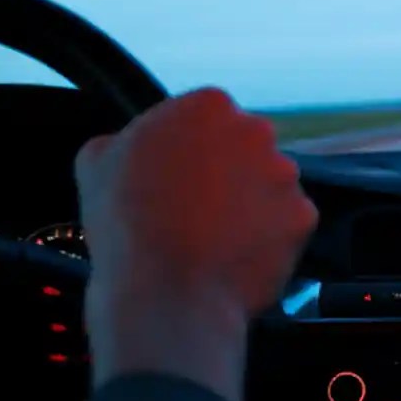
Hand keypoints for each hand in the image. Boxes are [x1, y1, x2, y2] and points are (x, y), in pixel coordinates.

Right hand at [76, 87, 316, 400]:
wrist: (168, 294)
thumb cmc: (126, 227)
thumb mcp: (96, 163)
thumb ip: (121, 140)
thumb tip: (124, 145)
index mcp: (208, 106)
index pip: (208, 119)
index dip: (192, 151)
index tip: (179, 178)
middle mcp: (256, 131)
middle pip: (247, 148)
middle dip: (229, 173)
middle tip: (200, 210)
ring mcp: (285, 175)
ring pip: (271, 185)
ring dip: (253, 205)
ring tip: (218, 238)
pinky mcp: (304, 216)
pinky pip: (288, 224)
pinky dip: (270, 238)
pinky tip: (239, 255)